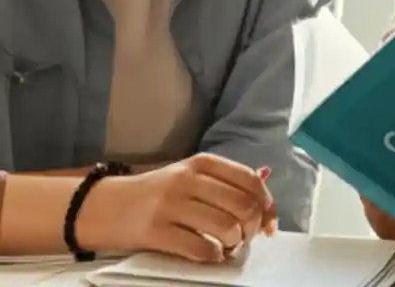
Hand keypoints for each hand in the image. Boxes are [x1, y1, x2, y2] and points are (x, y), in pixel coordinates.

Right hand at [81, 153, 276, 262]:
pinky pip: (200, 248)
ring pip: (226, 227)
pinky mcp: (155, 231)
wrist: (102, 206)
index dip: (267, 205)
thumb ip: (227, 178)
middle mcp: (188, 180)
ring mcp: (170, 205)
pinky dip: (213, 255)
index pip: (250, 181)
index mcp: (201, 163)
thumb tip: (266, 176)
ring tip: (227, 246)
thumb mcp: (190, 176)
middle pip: (243, 206)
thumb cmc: (155, 193)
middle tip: (245, 238)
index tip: (268, 224)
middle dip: (252, 228)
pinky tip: (210, 254)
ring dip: (234, 243)